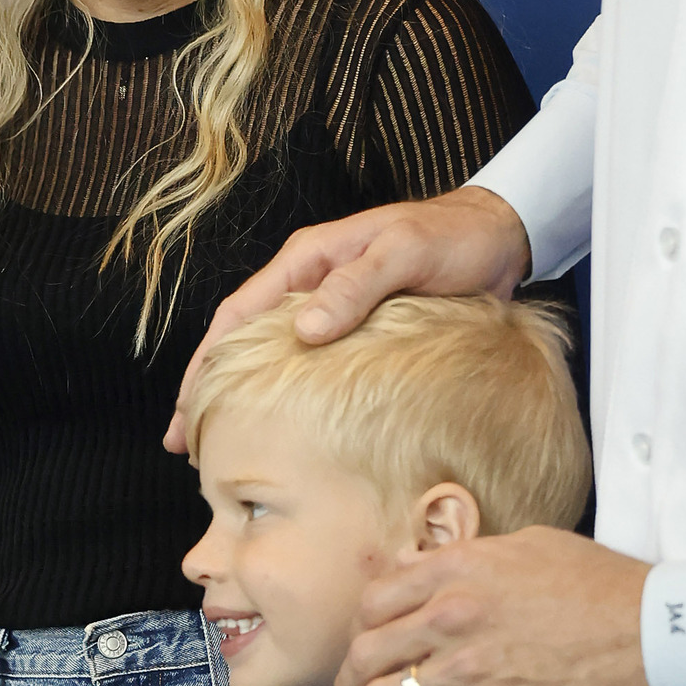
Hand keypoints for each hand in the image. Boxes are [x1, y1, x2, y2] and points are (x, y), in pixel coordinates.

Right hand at [165, 187, 528, 453]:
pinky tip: (287, 429)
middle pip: (242, 343)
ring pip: (273, 358)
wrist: (500, 237)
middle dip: (209, 391)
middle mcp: (311, 285)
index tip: (187, 412)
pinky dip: (289, 397)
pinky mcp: (360, 332)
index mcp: (307, 260)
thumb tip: (304, 330)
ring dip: (246, 397)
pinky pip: (311, 368)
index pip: (236, 317)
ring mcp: (333, 309)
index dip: (205, 366)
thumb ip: (356, 286)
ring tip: (225, 446)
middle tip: (186, 447)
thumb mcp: (403, 254)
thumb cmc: (451, 238)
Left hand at [335, 527, 654, 685]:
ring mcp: (464, 668)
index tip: (363, 654)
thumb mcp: (531, 546)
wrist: (655, 636)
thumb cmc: (605, 589)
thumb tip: (416, 563)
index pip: (375, 601)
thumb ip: (468, 556)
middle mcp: (449, 614)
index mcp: (458, 568)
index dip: (360, 634)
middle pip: (364, 654)